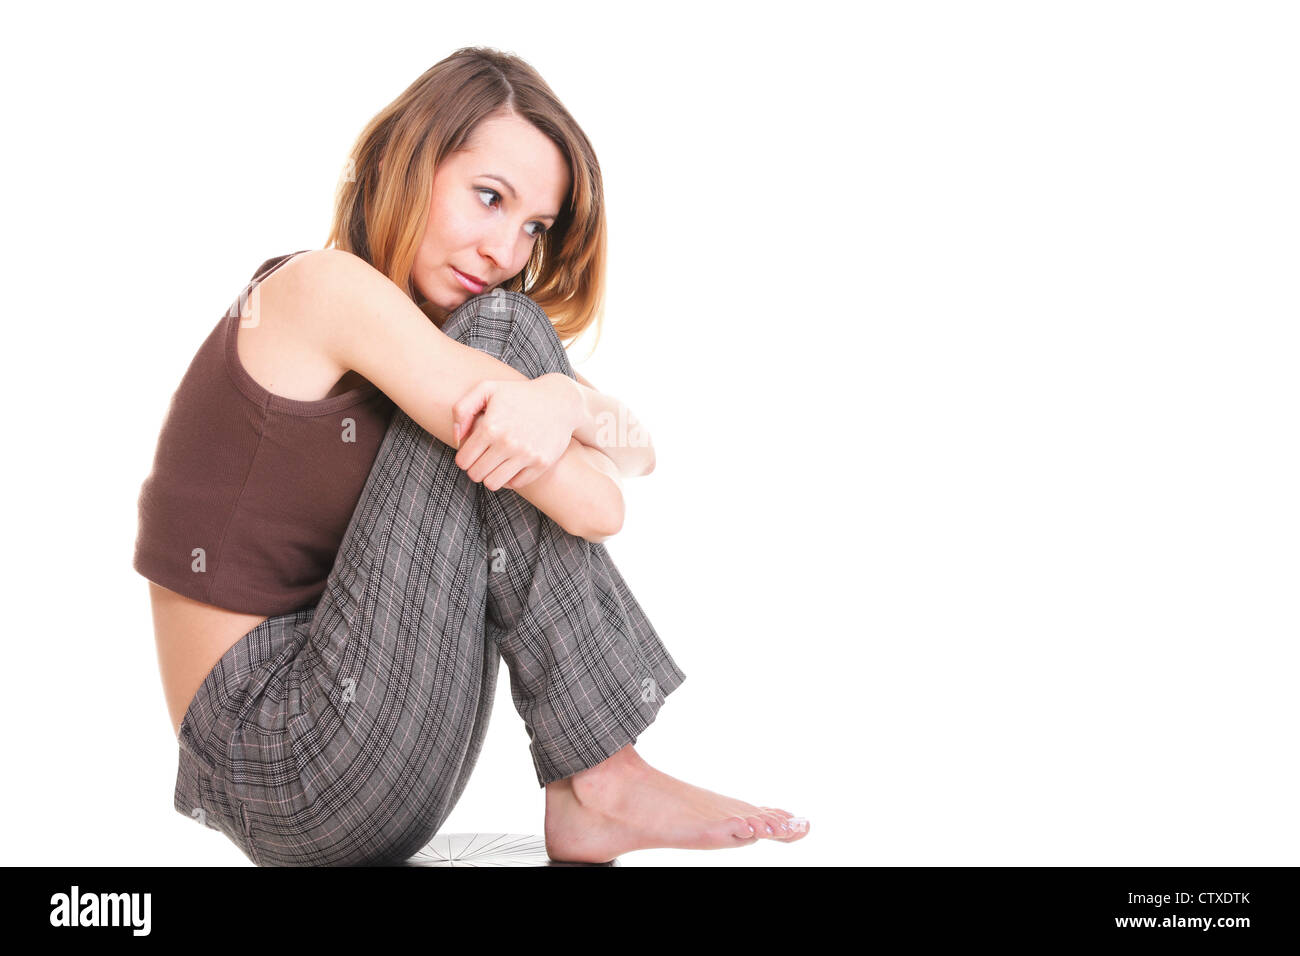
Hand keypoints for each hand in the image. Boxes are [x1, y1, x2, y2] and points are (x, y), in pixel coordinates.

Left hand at [451, 373, 584, 489]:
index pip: (463, 460)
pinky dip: (511, 477)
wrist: (560, 401)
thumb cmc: (518, 394)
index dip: (463, 458)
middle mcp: (508, 443)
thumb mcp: (487, 389)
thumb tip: (457, 439)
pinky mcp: (542, 463)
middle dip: (475, 468)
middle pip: (476, 475)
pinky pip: (516, 484)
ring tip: (495, 464)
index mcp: (490, 426)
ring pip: (493, 484)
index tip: (471, 452)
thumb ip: (462, 409)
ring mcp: (526, 455)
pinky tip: (512, 464)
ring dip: (491, 476)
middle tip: (483, 459)